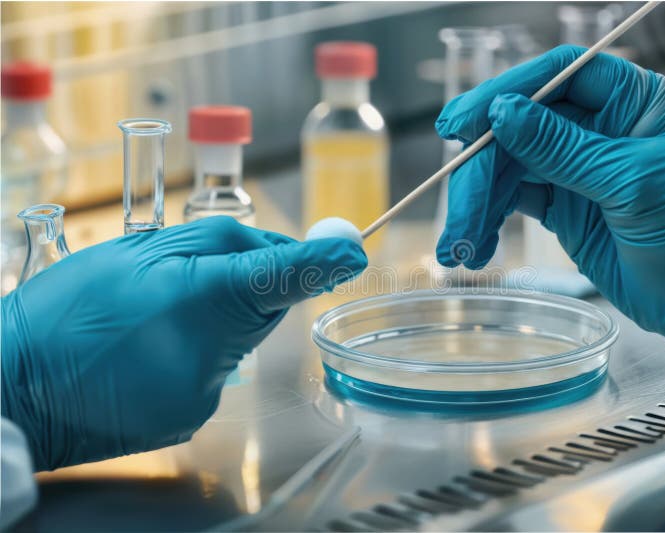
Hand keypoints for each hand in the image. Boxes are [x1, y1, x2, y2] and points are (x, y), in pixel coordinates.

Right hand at [1, 216, 366, 469]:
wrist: (18, 390)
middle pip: (266, 304)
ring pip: (243, 336)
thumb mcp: (131, 253)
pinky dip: (201, 350)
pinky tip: (154, 351)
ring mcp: (205, 389)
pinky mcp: (195, 413)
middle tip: (202, 271)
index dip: (321, 261)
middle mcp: (211, 349)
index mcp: (196, 297)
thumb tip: (272, 248)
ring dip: (222, 316)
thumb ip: (212, 243)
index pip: (280, 275)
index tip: (353, 251)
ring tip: (159, 316)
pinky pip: (218, 368)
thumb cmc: (65, 311)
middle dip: (253, 280)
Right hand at [435, 45, 664, 370]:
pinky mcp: (565, 207)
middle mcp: (603, 128)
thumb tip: (501, 113)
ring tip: (460, 246)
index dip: (506, 91)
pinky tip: (477, 247)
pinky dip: (490, 222)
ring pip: (510, 168)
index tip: (462, 122)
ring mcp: (579, 169)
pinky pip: (514, 202)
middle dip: (483, 168)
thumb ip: (566, 149)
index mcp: (635, 103)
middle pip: (522, 127)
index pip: (561, 75)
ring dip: (479, 203)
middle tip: (460, 212)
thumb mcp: (636, 184)